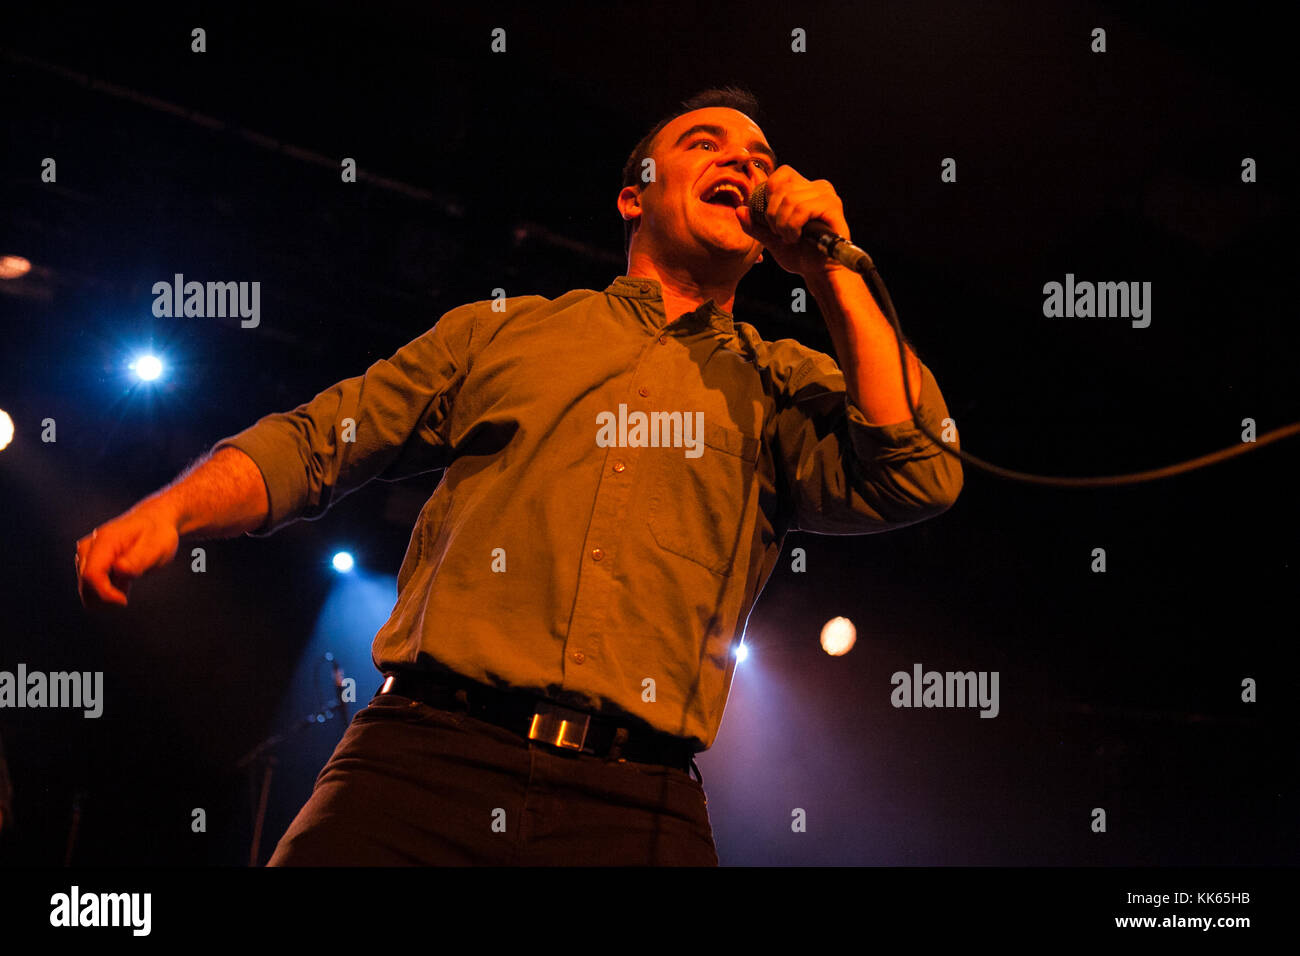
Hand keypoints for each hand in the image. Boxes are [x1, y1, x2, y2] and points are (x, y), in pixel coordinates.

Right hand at [75, 500, 180, 606]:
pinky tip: (123, 583)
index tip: (123, 601)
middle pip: (86, 584)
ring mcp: (87, 555)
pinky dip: (106, 591)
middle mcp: (90, 547)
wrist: (155, 522)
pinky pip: (91, 586)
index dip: (105, 593)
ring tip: (127, 583)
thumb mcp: (158, 546)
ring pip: (86, 588)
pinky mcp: (90, 562)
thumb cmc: (158, 533)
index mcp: (105, 540)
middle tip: (127, 594)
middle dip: (106, 596)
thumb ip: (139, 559)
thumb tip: (119, 569)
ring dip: (106, 593)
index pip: (92, 574)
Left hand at [734, 165, 852, 278]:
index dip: (769, 195)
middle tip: (780, 234)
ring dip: (783, 224)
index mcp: (804, 188)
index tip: (771, 220)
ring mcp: (827, 195)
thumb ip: (755, 225)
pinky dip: (793, 226)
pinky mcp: (833, 207)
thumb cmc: (799, 254)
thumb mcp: (770, 239)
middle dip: (772, 215)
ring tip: (789, 238)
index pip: (781, 175)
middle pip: (781, 188)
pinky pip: (802, 209)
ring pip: (790, 199)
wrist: (819, 273)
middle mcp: (818, 187)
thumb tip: (739, 210)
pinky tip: (797, 238)